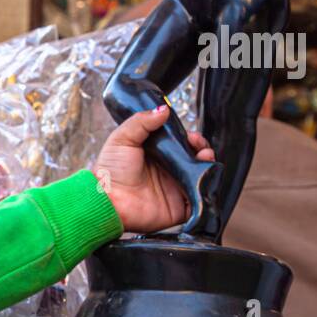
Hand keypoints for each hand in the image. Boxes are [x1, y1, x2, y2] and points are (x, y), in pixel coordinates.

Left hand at [94, 105, 214, 232]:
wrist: (108, 200)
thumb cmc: (110, 171)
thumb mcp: (122, 139)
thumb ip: (141, 121)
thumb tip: (163, 109)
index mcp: (156, 155)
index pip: (181, 144)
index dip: (191, 139)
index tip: (192, 136)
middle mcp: (168, 171)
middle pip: (195, 158)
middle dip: (203, 150)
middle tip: (200, 148)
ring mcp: (175, 189)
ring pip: (202, 176)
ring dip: (208, 166)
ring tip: (205, 159)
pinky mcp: (179, 207)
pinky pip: (200, 200)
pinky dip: (207, 190)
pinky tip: (205, 180)